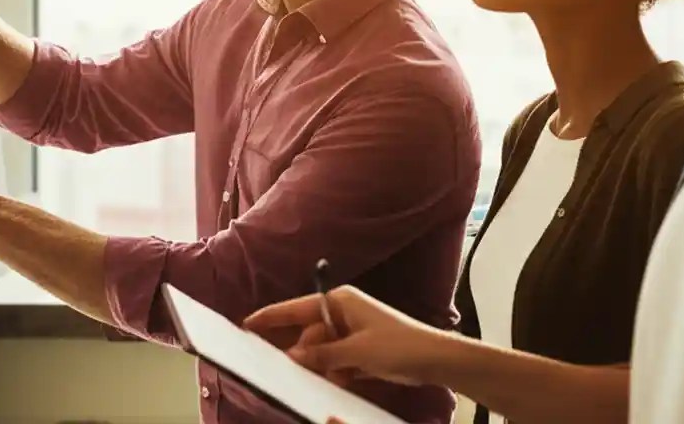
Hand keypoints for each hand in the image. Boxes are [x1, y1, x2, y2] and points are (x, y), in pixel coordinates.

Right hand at [244, 285, 445, 389]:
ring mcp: (353, 331)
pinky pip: (337, 359)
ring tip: (314, 380)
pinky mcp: (362, 349)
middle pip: (308, 332)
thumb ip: (321, 353)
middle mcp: (344, 312)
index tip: (246, 325)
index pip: (296, 308)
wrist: (437, 360)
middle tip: (280, 369)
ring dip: (319, 365)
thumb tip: (291, 354)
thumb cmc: (398, 346)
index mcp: (339, 302)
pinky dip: (335, 371)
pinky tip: (337, 382)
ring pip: (322, 349)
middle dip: (299, 351)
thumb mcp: (356, 352)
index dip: (270, 317)